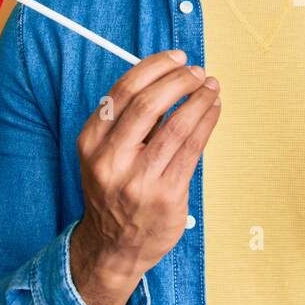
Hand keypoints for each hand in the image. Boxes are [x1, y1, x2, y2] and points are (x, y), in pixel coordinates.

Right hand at [71, 50, 221, 304]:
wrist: (114, 247)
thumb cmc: (116, 191)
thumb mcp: (105, 154)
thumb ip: (130, 121)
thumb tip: (169, 76)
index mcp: (91, 142)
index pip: (124, 91)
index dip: (155, 67)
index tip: (177, 57)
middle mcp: (110, 160)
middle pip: (149, 104)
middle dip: (180, 80)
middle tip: (198, 72)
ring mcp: (139, 180)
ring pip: (177, 125)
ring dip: (200, 99)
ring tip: (212, 87)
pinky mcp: (167, 196)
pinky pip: (193, 149)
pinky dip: (207, 122)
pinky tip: (213, 110)